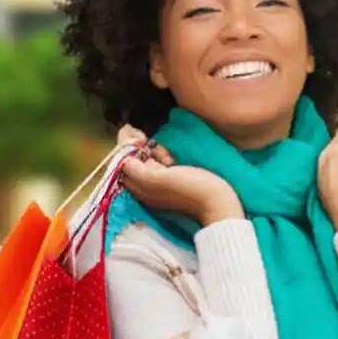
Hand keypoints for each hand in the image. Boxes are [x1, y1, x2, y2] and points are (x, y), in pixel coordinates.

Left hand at [117, 128, 241, 225]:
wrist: (218, 202)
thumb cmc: (189, 189)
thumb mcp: (158, 179)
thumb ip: (136, 169)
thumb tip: (123, 158)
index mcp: (137, 188)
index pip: (120, 161)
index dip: (125, 145)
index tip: (139, 136)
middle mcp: (143, 186)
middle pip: (132, 158)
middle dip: (141, 148)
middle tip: (154, 147)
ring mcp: (158, 182)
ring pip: (147, 158)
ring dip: (155, 152)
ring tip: (169, 158)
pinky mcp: (171, 178)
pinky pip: (159, 163)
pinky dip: (163, 157)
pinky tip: (173, 160)